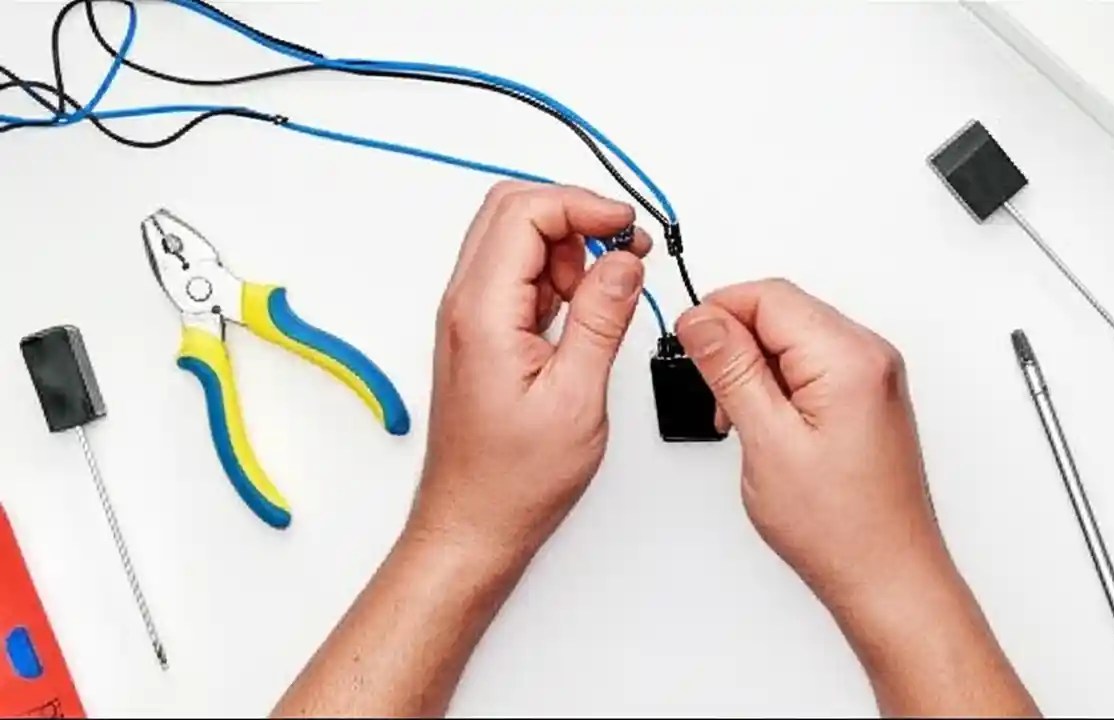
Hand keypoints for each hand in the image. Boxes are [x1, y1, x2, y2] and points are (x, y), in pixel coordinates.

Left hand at [411, 181, 650, 566]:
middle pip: (512, 212)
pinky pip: (517, 277)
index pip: (525, 213)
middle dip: (575, 214)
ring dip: (568, 246)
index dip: (582, 205)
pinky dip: (557, 275)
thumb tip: (624, 260)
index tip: (627, 229)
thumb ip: (602, 318)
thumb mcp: (577, 397)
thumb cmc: (513, 479)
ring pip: (514, 240)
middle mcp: (465, 306)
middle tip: (624, 246)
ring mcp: (470, 318)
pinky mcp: (482, 334)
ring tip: (611, 286)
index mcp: (482, 313)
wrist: (473, 523)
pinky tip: (588, 307)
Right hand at [675, 280, 1035, 715]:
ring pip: (793, 337)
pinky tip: (764, 423)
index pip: (769, 296)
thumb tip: (702, 318)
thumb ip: (730, 369)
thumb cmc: (841, 527)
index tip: (687, 341)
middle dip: (735, 341)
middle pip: (783, 310)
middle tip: (712, 390)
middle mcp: (870, 357)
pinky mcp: (867, 397)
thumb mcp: (767, 441)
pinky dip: (777, 384)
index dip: (718, 311)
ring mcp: (873, 376)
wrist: (887, 576)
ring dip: (754, 365)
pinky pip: (810, 365)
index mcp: (850, 358)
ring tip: (739, 418)